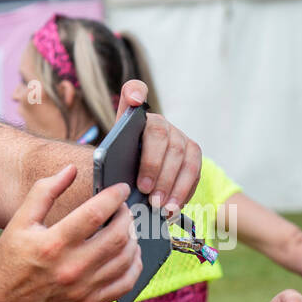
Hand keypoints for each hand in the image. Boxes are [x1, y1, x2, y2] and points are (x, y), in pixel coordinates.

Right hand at [0, 163, 142, 301]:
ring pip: (126, 259)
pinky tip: (128, 255)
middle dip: (127, 216)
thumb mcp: (19, 221)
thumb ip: (44, 191)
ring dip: (133, 239)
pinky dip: (134, 266)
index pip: (97, 212)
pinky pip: (125, 284)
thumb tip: (70, 170)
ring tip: (126, 229)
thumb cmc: (8, 260)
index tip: (120, 188)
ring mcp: (81, 289)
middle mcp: (70, 267)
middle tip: (122, 209)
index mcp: (53, 243)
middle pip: (118, 236)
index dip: (114, 195)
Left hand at [116, 80, 200, 217]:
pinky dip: (184, 191)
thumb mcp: (108, 164)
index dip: (135, 92)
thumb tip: (107, 170)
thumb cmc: (119, 171)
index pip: (134, 92)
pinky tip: (174, 208)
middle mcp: (159, 123)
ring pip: (182, 156)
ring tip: (162, 208)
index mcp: (134, 119)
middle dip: (155, 167)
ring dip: (172, 185)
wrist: (136, 180)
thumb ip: (109, 160)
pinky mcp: (193, 153)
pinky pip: (194, 170)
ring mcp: (179, 136)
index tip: (134, 101)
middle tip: (146, 192)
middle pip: (162, 137)